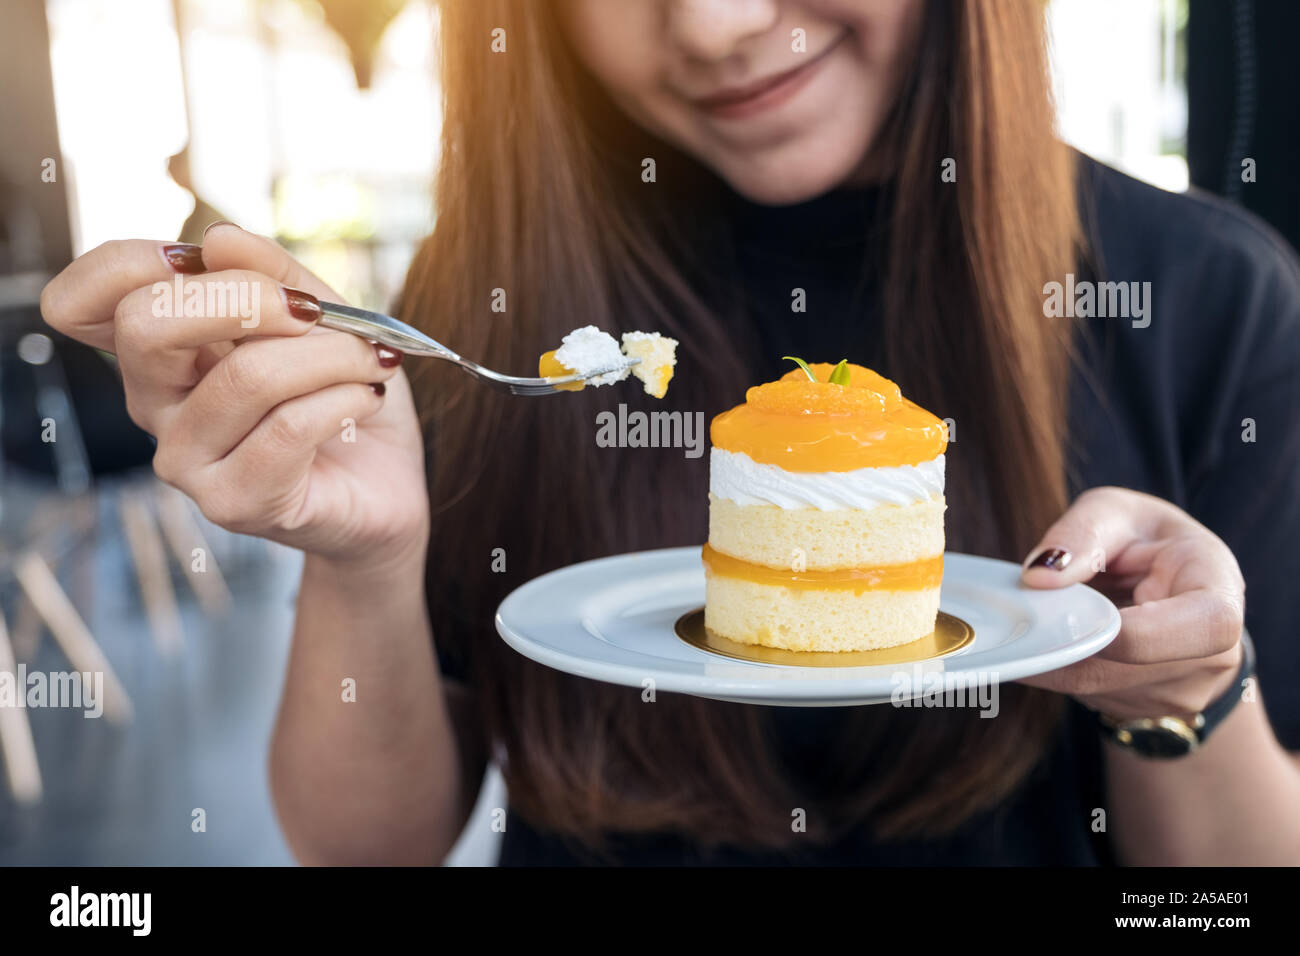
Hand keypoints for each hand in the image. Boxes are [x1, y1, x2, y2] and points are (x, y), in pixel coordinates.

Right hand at [40, 224, 429, 566]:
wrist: (388, 484)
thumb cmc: (346, 395)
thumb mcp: (322, 317)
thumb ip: (274, 275)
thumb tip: (219, 240)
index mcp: (159, 353)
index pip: (81, 301)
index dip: (138, 261)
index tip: (218, 259)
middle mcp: (155, 406)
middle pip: (145, 325)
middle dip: (246, 298)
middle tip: (313, 311)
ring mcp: (186, 460)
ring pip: (246, 376)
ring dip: (332, 355)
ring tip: (369, 361)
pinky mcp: (233, 502)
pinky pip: (289, 428)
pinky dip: (346, 398)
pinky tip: (367, 399)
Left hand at [1017, 486, 1244, 720]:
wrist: (1167, 586)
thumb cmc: (1146, 542)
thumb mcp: (1117, 513)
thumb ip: (1081, 534)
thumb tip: (1039, 576)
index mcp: (1220, 594)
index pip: (1205, 627)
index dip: (1137, 632)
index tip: (1080, 614)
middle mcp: (1212, 655)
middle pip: (1127, 668)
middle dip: (1062, 640)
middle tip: (1019, 615)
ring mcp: (1180, 693)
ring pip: (1095, 687)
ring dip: (1051, 655)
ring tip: (1035, 619)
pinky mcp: (1145, 712)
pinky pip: (1087, 696)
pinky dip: (1057, 667)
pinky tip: (1052, 640)